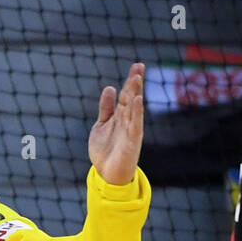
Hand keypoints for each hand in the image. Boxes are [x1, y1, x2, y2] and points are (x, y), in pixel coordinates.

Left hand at [88, 62, 144, 185]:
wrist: (107, 175)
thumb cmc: (106, 151)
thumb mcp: (102, 124)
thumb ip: (106, 108)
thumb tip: (110, 88)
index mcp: (121, 116)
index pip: (127, 94)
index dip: (131, 80)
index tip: (137, 66)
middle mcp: (127, 121)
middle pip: (132, 97)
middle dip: (135, 82)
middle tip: (139, 66)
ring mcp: (130, 130)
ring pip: (134, 108)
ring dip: (136, 92)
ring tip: (137, 77)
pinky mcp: (131, 141)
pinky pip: (135, 124)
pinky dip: (136, 112)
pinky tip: (137, 100)